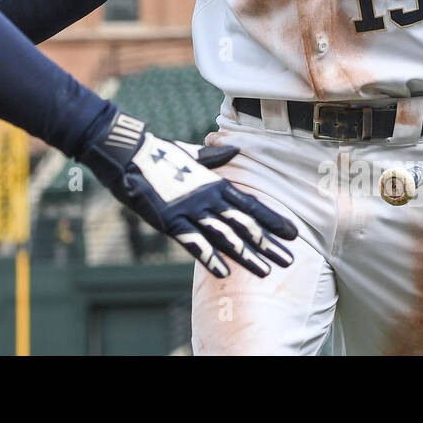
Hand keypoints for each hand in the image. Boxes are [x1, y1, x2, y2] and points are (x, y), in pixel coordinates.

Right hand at [79, 112, 297, 277]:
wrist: (129, 153)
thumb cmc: (159, 154)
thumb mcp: (191, 154)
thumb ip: (214, 158)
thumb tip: (235, 149)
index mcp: (214, 184)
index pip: (250, 205)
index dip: (272, 220)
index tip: (293, 234)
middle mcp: (208, 199)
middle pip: (244, 224)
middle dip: (267, 244)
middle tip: (288, 260)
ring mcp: (190, 210)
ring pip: (224, 235)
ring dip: (245, 255)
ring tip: (265, 271)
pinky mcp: (170, 220)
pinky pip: (193, 242)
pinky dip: (208, 257)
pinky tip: (224, 272)